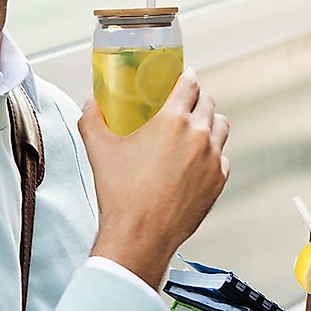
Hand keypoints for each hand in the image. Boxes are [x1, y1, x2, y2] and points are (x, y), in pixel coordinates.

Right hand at [81, 69, 229, 287]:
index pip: (190, 84)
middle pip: (208, 103)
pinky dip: (213, 155)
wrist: (140, 235)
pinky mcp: (218, 182)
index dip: (187, 76)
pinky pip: (222, 159)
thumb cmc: (119, 192)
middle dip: (198, 99)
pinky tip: (198, 161)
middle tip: (186, 103)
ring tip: (196, 128)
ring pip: (221, 128)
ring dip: (210, 123)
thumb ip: (92, 120)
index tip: (185, 75)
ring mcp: (213, 160)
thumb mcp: (99, 150)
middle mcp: (199, 135)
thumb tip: (89, 103)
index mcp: (172, 120)